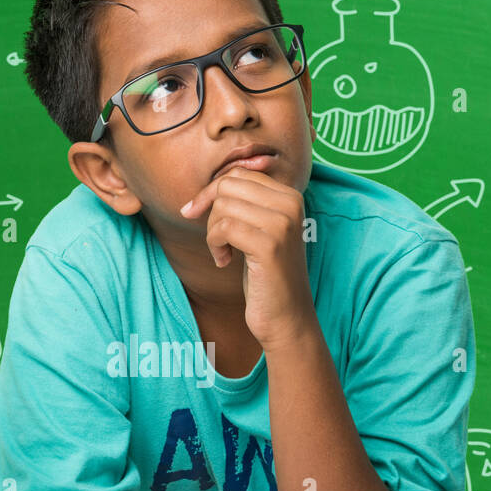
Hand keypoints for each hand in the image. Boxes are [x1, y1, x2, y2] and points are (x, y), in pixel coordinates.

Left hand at [180, 168, 312, 349]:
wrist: (286, 317)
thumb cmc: (266, 275)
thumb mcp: (258, 231)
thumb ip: (243, 203)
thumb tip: (206, 189)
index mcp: (290, 196)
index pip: (238, 174)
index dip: (211, 192)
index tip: (199, 214)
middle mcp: (291, 204)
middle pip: (228, 185)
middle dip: (211, 211)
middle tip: (216, 240)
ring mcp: (282, 223)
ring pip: (223, 206)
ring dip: (212, 232)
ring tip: (223, 254)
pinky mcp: (269, 245)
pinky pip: (223, 228)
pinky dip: (215, 246)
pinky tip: (224, 262)